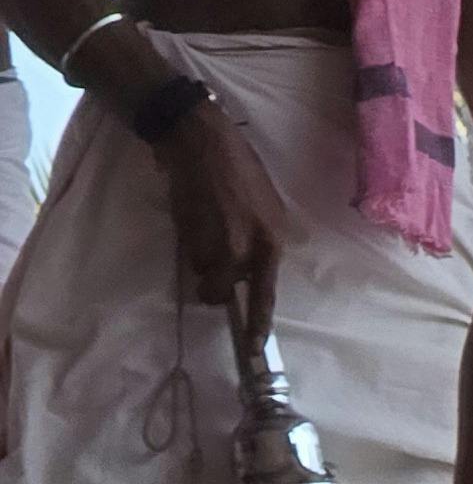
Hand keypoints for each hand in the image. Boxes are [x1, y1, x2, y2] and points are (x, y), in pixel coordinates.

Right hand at [156, 98, 291, 336]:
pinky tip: (193, 216)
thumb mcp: (265, 205)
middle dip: (215, 282)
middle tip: (210, 260)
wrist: (199, 136)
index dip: (258, 323)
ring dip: (200, 259)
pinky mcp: (189, 232)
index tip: (254, 347)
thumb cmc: (236, 166)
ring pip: (204, 272)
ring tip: (203, 226)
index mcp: (271, 240)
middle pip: (225, 288)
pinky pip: (189, 253)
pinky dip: (189, 242)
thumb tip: (250, 269)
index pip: (265, 292)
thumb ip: (260, 240)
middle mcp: (246, 246)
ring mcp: (216, 240)